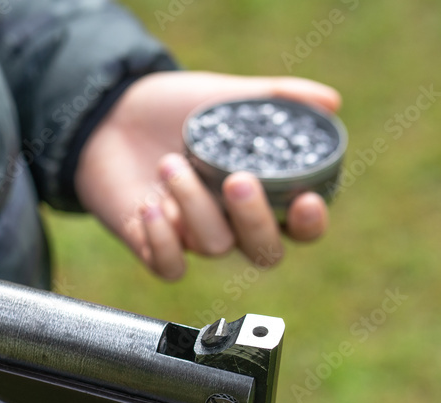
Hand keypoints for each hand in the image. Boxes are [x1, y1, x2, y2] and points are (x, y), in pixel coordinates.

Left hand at [75, 71, 340, 279]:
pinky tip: (149, 207)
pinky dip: (162, 242)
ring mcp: (194, 238)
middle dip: (254, 219)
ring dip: (193, 205)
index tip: (306, 200)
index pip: (299, 227)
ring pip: (213, 246)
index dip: (310, 224)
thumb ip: (277, 98)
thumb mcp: (226, 96)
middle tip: (235, 180)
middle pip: (263, 250)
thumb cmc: (174, 110)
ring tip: (169, 163)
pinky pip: (169, 267)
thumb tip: (329, 102)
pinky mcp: (154, 245)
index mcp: (260, 193)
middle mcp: (232, 223)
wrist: (111, 114)